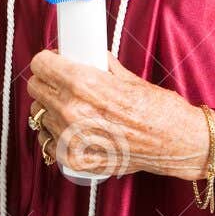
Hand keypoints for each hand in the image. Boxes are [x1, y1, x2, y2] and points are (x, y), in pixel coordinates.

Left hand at [25, 50, 211, 179]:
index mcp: (84, 84)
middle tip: (62, 82)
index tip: (54, 61)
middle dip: (47, 81)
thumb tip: (89, 54)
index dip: (47, 60)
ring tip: (73, 107)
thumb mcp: (129, 78)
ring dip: (51, 108)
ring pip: (39, 114)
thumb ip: (102, 66)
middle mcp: (73, 111)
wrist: (179, 145)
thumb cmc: (160, 111)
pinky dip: (56, 134)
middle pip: (35, 88)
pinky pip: (49, 140)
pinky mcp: (75, 160)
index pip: (40, 64)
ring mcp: (72, 139)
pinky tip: (72, 129)